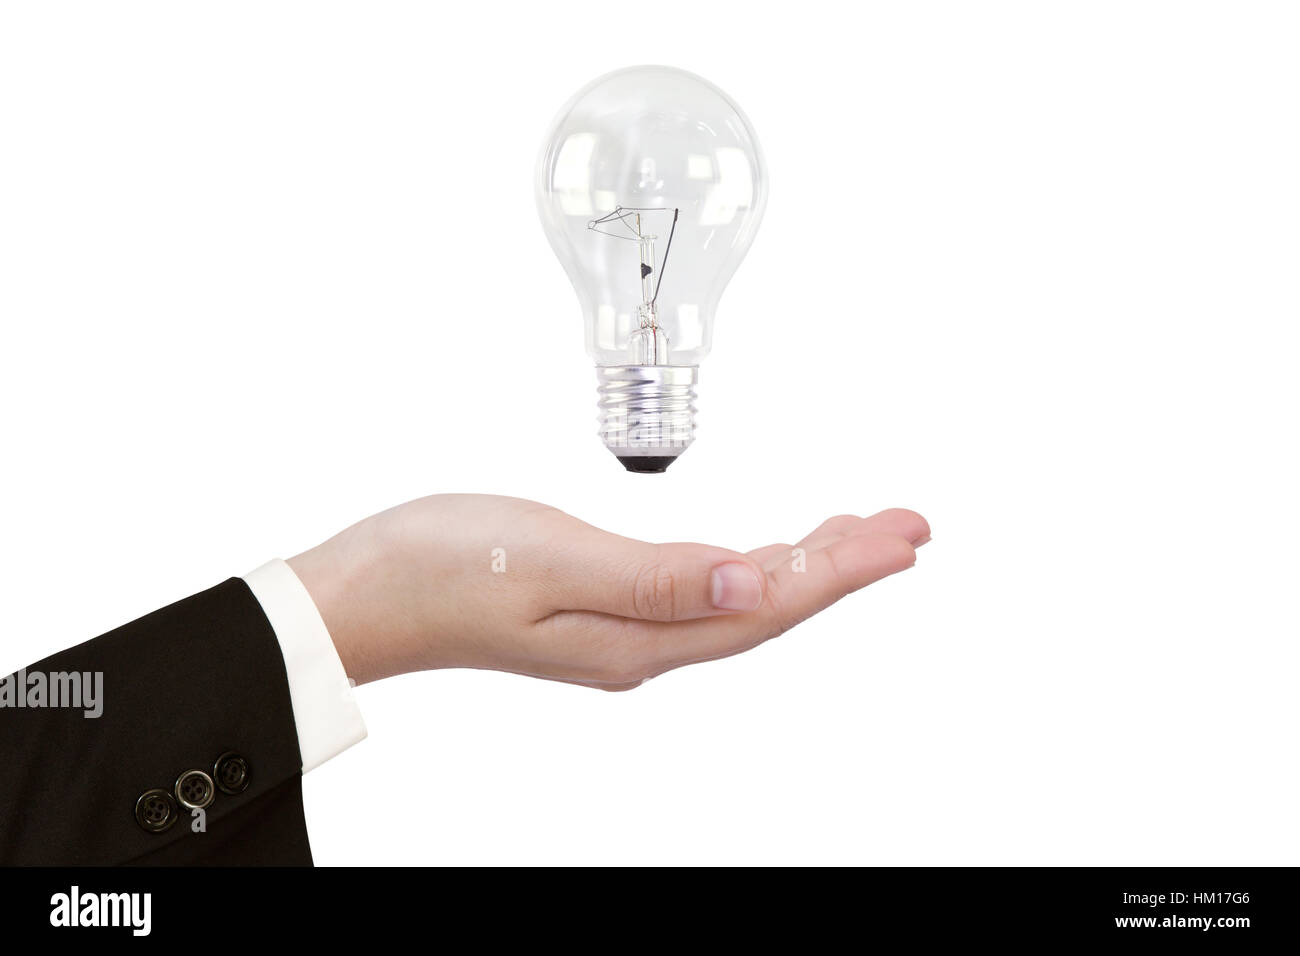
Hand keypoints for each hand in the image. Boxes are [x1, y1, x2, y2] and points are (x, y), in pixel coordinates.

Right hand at [288, 494, 928, 689]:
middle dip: (843, 564)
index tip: (902, 538)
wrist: (363, 591)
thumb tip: (746, 583)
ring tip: (860, 533)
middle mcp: (642, 645)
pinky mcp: (601, 607)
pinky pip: (704, 591)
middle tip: (907, 527)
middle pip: (768, 605)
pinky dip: (752, 565)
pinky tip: (767, 553)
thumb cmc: (438, 568)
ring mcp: (622, 630)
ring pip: (740, 598)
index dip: (842, 570)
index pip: (767, 604)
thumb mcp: (546, 562)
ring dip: (806, 565)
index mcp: (638, 638)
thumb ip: (652, 577)